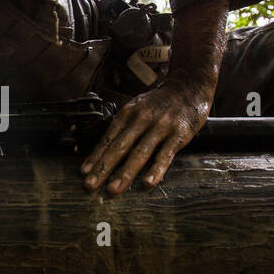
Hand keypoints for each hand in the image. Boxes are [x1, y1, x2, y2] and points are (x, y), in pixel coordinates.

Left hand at [80, 75, 213, 194]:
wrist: (189, 85)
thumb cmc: (160, 102)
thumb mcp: (137, 107)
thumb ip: (124, 126)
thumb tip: (105, 149)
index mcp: (128, 113)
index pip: (108, 138)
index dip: (95, 156)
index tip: (84, 173)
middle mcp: (142, 119)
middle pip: (119, 147)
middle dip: (103, 168)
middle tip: (90, 185)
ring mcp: (161, 126)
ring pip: (139, 152)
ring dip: (125, 173)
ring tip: (114, 189)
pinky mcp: (179, 134)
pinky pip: (165, 154)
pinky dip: (156, 170)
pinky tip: (148, 183)